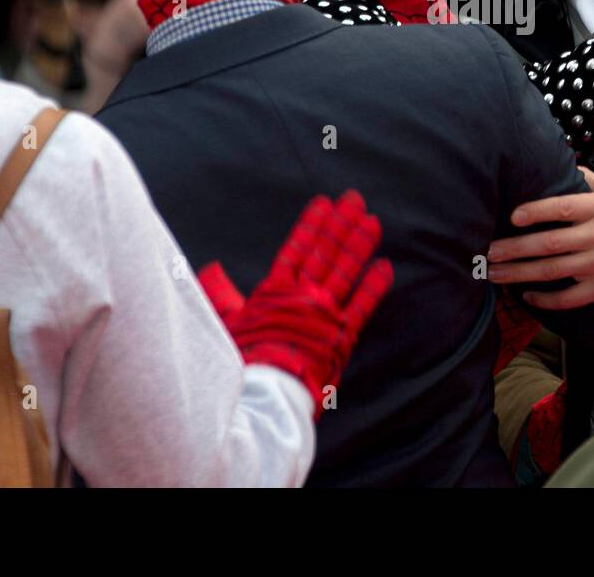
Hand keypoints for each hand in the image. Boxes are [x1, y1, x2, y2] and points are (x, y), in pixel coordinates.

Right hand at [197, 191, 392, 414]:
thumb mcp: (224, 324)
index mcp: (274, 292)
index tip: (323, 203)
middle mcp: (302, 296)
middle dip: (340, 224)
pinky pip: (361, 306)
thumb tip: (208, 270)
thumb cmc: (239, 363)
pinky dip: (373, 287)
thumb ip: (220, 294)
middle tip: (355, 200)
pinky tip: (385, 266)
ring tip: (372, 221)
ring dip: (358, 244)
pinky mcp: (341, 335)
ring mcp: (323, 313)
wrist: (261, 394)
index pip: (296, 248)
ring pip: (344, 270)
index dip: (311, 224)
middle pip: (325, 252)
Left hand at [486, 168, 593, 309]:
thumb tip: (566, 166)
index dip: (534, 212)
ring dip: (519, 274)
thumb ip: (591, 183)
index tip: (512, 216)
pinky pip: (569, 298)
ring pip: (552, 271)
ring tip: (495, 274)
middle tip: (487, 252)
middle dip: (513, 249)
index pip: (561, 207)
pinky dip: (546, 299)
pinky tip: (528, 296)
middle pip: (548, 243)